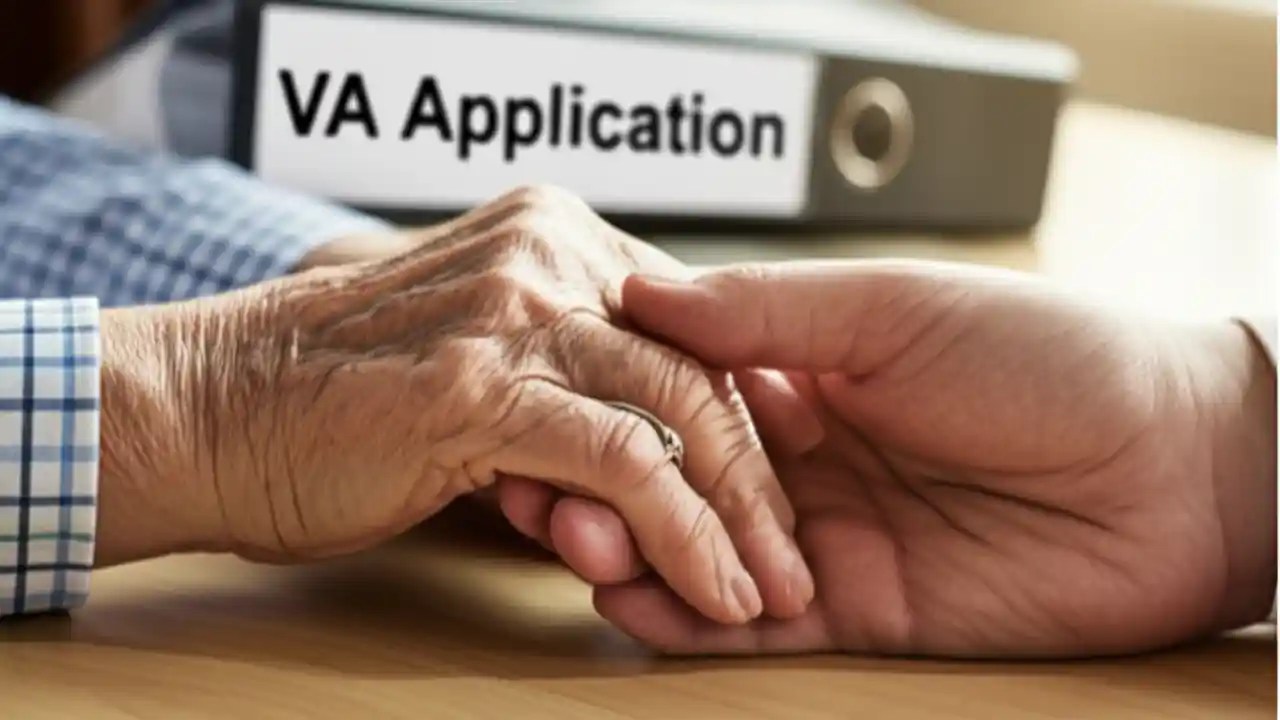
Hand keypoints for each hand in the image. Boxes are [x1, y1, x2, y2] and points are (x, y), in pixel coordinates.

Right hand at [94, 187, 813, 624]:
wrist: (210, 410)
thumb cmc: (337, 403)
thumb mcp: (478, 364)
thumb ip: (566, 388)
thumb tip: (654, 466)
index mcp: (554, 238)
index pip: (691, 333)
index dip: (746, 423)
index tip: (775, 500)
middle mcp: (547, 254)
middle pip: (700, 370)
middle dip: (760, 481)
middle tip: (788, 559)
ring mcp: (513, 311)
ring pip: (677, 411)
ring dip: (736, 517)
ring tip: (764, 591)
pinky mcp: (480, 384)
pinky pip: (620, 459)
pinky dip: (678, 530)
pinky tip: (704, 587)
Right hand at [512, 261, 1275, 655]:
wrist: (1176, 468)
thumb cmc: (1051, 358)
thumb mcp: (894, 308)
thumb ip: (767, 310)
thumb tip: (644, 289)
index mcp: (812, 369)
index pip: (684, 386)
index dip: (617, 395)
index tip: (555, 395)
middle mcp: (808, 457)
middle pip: (676, 477)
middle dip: (609, 483)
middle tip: (553, 487)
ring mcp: (827, 536)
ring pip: (699, 553)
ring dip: (632, 551)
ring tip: (580, 540)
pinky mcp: (858, 613)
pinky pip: (751, 625)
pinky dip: (687, 617)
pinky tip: (633, 599)